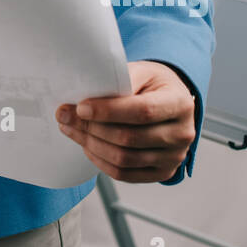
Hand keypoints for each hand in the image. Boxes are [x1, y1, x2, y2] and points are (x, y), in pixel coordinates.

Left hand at [55, 61, 195, 182]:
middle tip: (64, 115)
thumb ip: (120, 80)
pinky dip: (100, 161)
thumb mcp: (141, 71)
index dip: (109, 112)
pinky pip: (125, 174)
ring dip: (90, 144)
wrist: (170, 100)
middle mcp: (182, 134)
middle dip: (91, 128)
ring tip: (70, 128)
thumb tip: (87, 94)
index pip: (143, 112)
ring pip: (123, 159)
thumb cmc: (152, 84)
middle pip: (129, 138)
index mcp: (179, 103)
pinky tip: (86, 145)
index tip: (81, 107)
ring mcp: (174, 157)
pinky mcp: (162, 173)